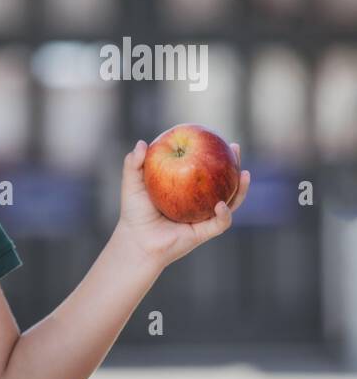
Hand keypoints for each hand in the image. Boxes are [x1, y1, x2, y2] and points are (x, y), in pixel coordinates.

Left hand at [114, 139, 250, 270]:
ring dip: (241, 189)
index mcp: (187, 188)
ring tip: (244, 174)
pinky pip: (220, 223)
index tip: (217, 138)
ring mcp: (204, 216)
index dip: (214, 153)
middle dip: (234, 165)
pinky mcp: (204, 233)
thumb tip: (141, 143)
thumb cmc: (134, 213)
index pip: (205, 167)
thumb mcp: (132, 184)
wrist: (136, 240)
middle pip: (224, 181)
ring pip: (230, 202)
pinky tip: (220, 204)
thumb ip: (133, 164)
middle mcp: (199, 201)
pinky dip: (224, 214)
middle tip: (235, 149)